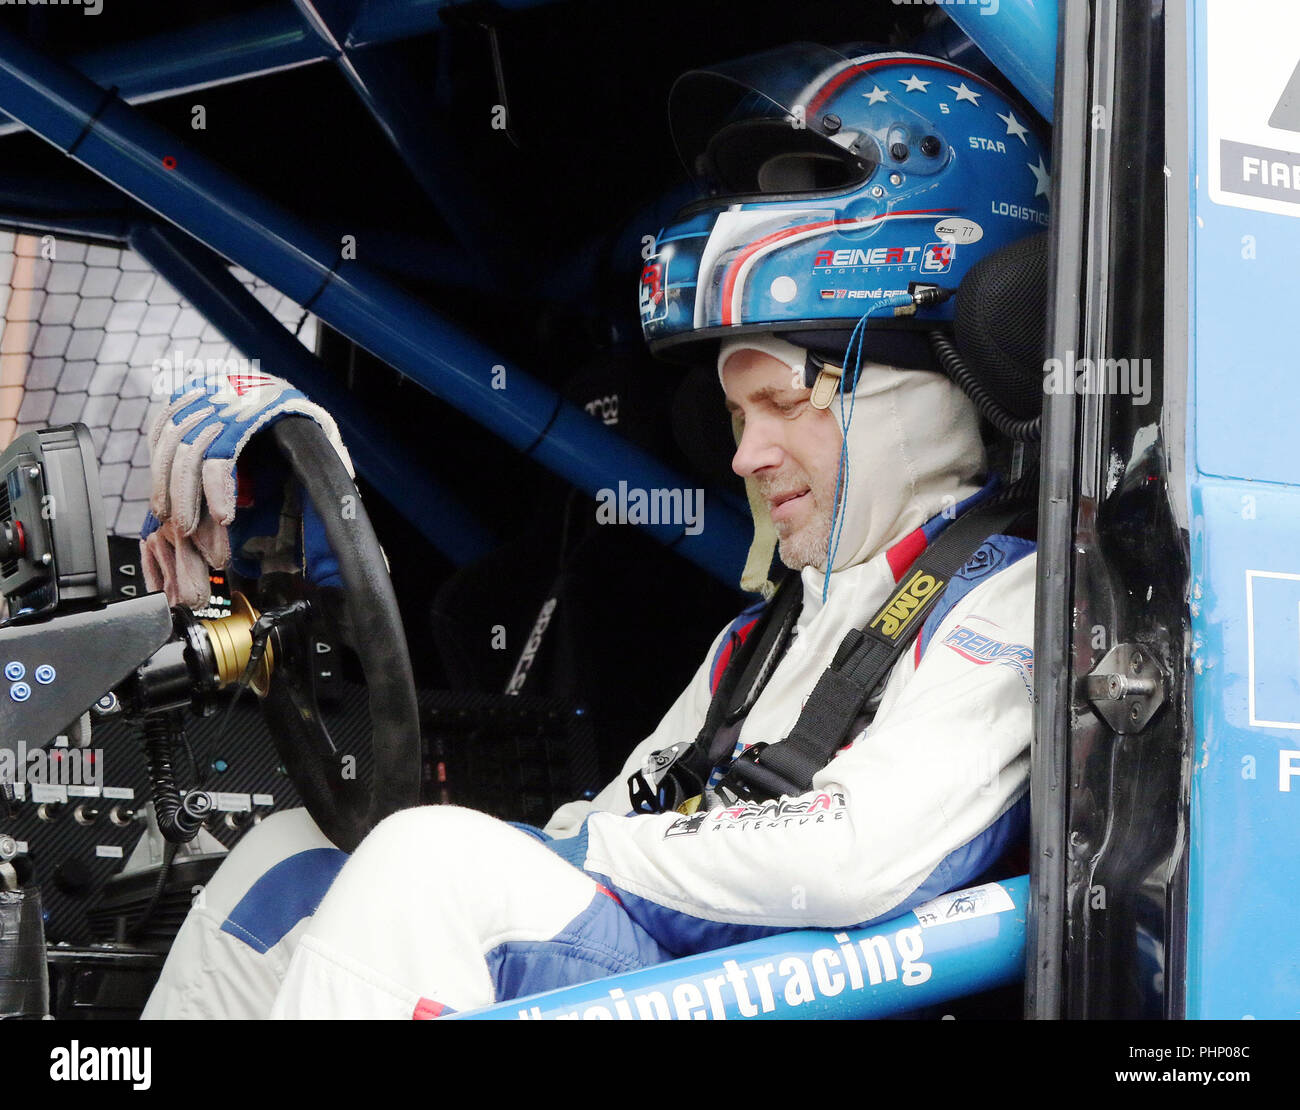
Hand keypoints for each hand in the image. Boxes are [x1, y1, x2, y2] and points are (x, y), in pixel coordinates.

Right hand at [140, 370, 352, 607]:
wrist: (270, 376)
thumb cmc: (295, 410)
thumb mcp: (317, 426)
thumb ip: (327, 450)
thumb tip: (346, 478)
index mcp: (252, 409)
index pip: (223, 452)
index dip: (218, 489)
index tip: (225, 518)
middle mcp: (218, 403)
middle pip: (188, 453)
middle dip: (186, 498)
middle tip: (189, 532)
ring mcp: (195, 401)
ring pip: (169, 446)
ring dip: (165, 487)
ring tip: (171, 520)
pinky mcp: (180, 403)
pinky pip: (159, 434)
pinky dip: (157, 464)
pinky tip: (161, 492)